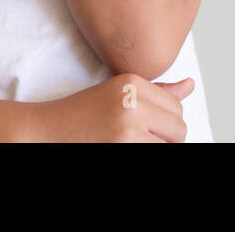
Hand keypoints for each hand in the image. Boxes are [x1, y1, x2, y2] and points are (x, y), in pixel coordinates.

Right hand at [18, 73, 194, 141]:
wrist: (44, 132)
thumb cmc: (80, 115)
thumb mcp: (118, 94)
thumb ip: (158, 91)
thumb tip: (190, 85)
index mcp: (133, 81)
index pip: (175, 106)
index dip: (163, 122)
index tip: (143, 127)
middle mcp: (133, 101)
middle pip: (178, 128)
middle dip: (164, 138)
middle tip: (137, 138)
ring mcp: (127, 127)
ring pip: (169, 145)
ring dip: (155, 147)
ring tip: (129, 142)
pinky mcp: (122, 147)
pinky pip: (154, 152)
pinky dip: (144, 151)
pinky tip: (122, 146)